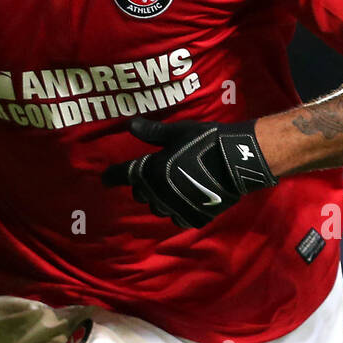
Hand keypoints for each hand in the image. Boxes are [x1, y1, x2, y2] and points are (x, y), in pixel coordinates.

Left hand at [101, 117, 279, 228]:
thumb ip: (152, 132)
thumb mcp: (177, 132)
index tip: (105, 178)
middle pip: (141, 193)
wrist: (237, 161)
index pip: (124, 175)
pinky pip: (177, 217)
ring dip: (159, 198)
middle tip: (152, 174)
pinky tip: (184, 200)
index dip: (112, 176)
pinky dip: (177, 210)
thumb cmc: (205, 141)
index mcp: (151, 170)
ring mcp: (176, 207)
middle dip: (142, 185)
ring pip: (158, 207)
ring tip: (169, 187)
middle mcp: (160, 192)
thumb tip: (130, 124)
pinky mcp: (194, 216)